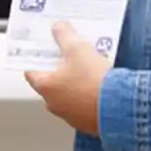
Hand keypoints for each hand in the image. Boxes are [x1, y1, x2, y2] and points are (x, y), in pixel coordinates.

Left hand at [24, 21, 111, 135]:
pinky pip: (81, 108)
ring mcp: (70, 116)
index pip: (31, 73)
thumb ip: (64, 35)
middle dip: (57, 72)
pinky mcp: (85, 123)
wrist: (119, 104)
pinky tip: (96, 88)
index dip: (37, 61)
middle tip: (67, 59)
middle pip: (49, 85)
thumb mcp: (77, 48)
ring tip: (86, 73)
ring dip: (72, 87)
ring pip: (65, 98)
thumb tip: (58, 27)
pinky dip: (85, 99)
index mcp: (46, 87)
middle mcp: (54, 104)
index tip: (43, 54)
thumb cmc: (94, 79)